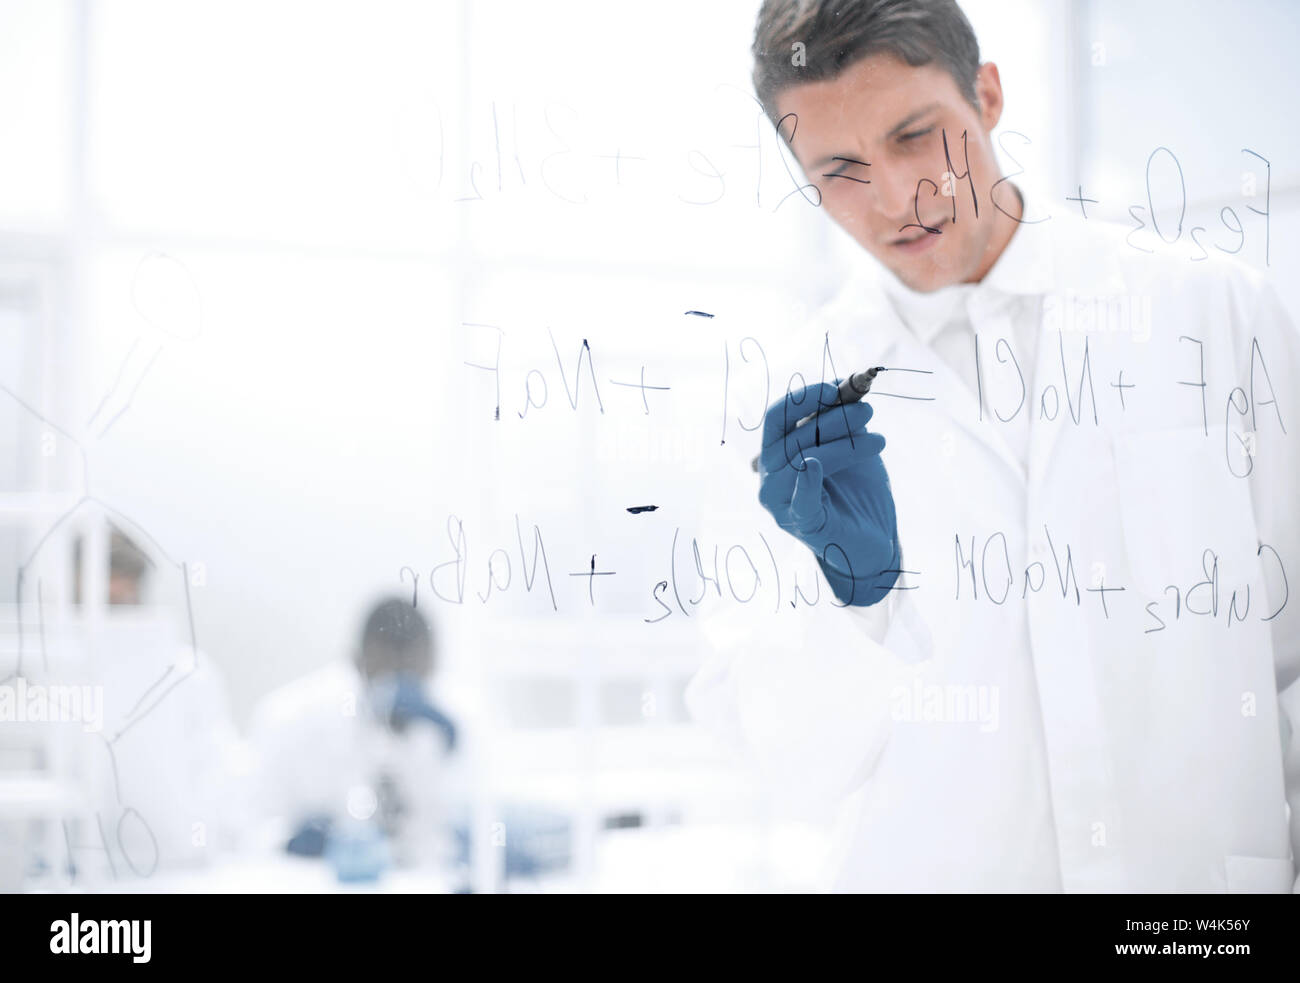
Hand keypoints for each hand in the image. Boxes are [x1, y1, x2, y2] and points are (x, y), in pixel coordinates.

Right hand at [756, 381, 899, 605]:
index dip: (806, 397)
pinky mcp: (800, 523)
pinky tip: (815, 465)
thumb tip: (849, 387)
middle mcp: (770, 474)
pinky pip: (801, 499)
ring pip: (803, 458)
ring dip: (842, 444)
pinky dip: (807, 482)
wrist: (872, 537)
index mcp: (776, 452)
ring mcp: (780, 501)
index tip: (839, 386)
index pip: (777, 416)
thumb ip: (842, 420)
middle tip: (868, 411)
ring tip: (878, 440)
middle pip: (791, 434)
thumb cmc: (857, 489)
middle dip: (830, 417)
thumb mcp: (851, 445)